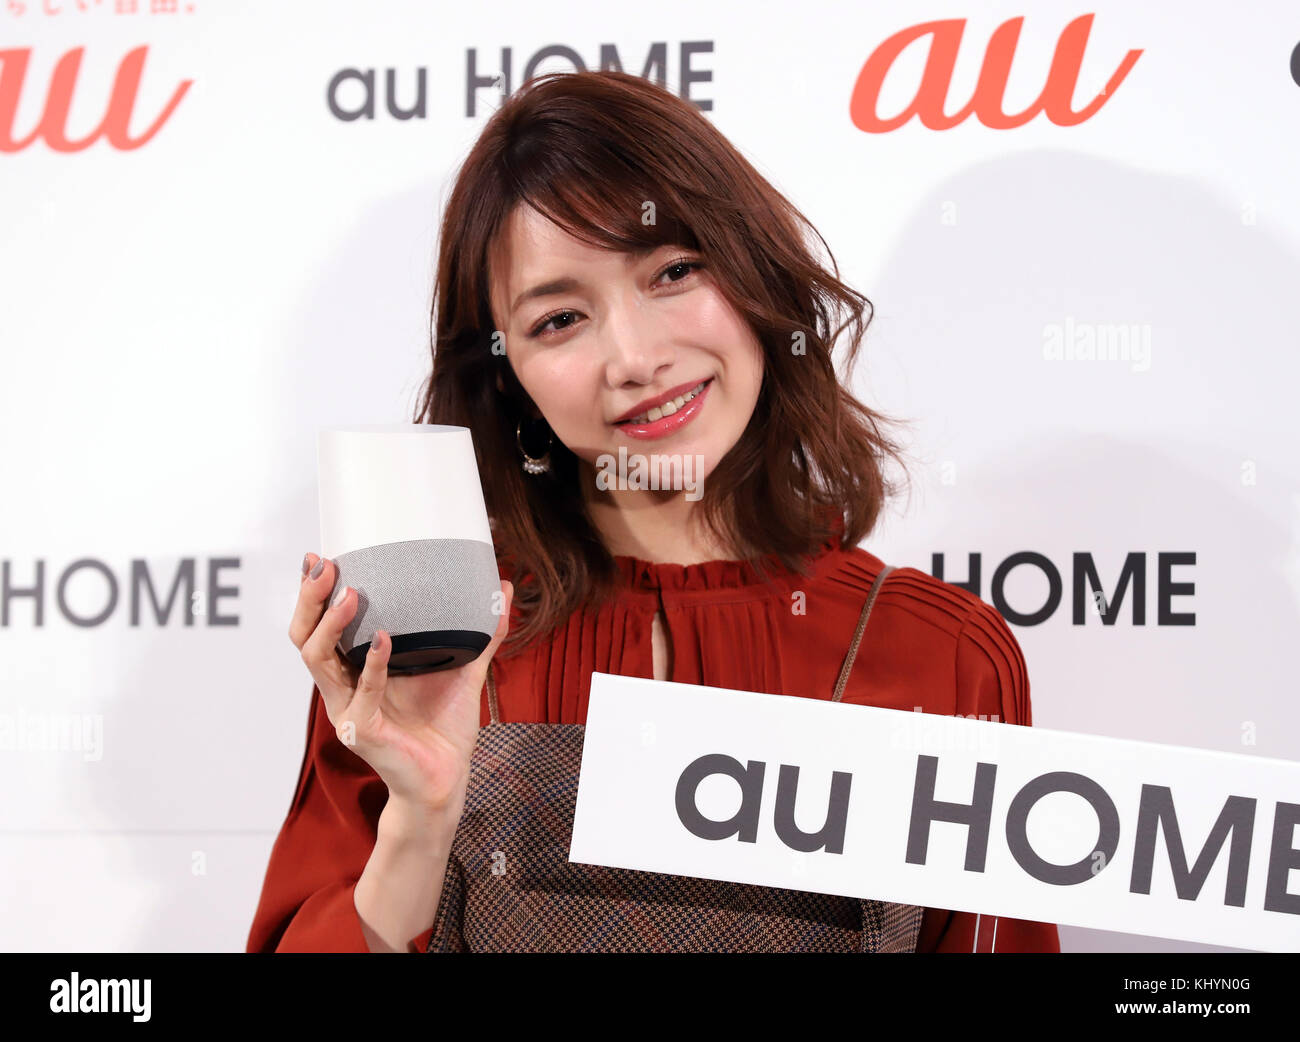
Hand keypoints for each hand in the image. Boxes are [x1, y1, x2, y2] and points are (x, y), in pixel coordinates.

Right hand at [290, 553, 511, 812]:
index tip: (319, 556)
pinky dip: (373, 664)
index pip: (319, 625)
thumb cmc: (444, 727)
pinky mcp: (362, 730)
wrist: (447, 778)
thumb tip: (499, 587)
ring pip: (318, 660)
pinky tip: (385, 639)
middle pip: (304, 637)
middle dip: (310, 598)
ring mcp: (348, 708)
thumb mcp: (464, 668)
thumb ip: (480, 631)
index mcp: (355, 669)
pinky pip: (363, 692)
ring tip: (352, 593)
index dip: (313, 592)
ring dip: (332, 624)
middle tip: (325, 565)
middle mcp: (343, 686)